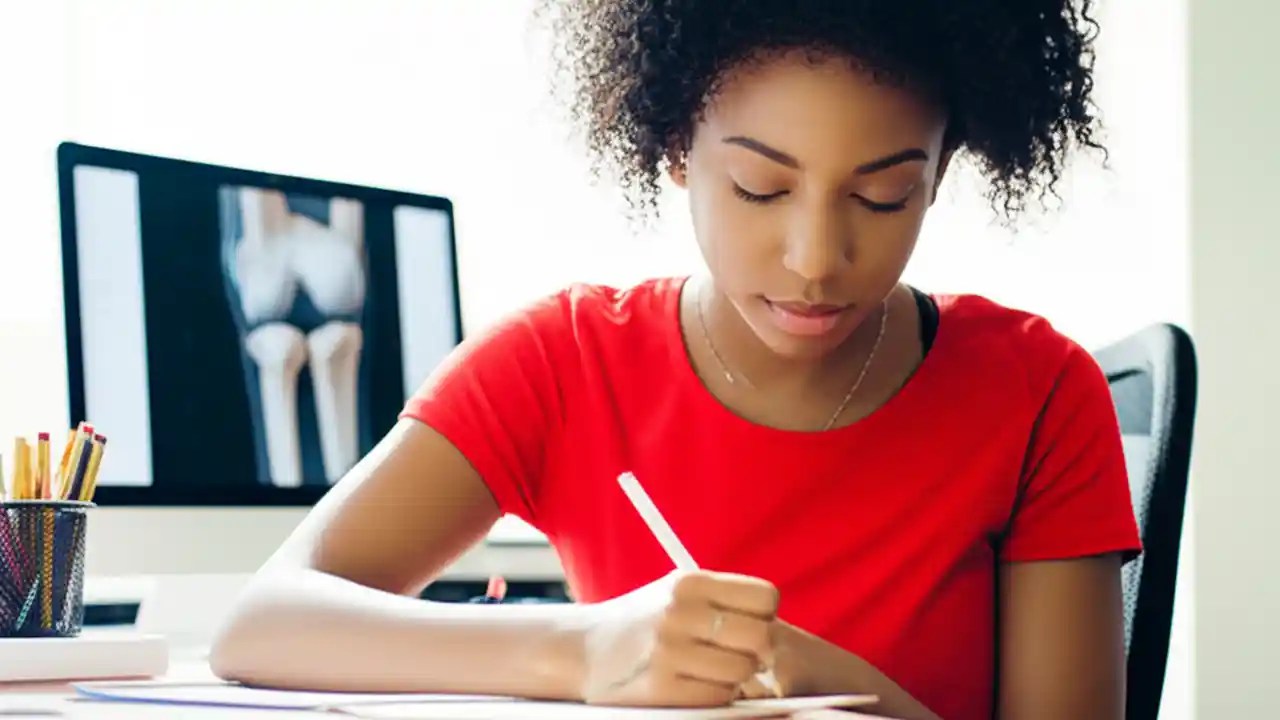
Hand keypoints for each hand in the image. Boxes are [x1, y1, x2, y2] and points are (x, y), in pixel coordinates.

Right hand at [578, 570, 778, 706]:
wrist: (583, 650)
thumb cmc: (643, 622)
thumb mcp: (676, 594)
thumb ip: (722, 601)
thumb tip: (772, 626)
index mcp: (687, 582)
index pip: (764, 597)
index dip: (765, 614)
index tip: (750, 622)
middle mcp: (679, 614)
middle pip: (761, 636)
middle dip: (758, 649)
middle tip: (740, 652)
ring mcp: (670, 653)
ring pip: (743, 671)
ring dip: (736, 676)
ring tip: (712, 668)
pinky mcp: (663, 689)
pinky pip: (719, 696)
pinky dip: (716, 694)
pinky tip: (696, 683)